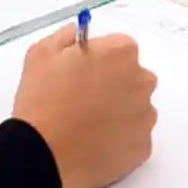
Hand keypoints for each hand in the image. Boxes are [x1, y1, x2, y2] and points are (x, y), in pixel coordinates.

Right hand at [13, 25, 158, 187]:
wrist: (42, 154)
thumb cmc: (41, 99)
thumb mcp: (41, 53)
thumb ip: (65, 36)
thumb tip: (78, 32)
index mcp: (121, 52)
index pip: (119, 48)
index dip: (98, 60)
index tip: (81, 73)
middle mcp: (142, 81)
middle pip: (132, 77)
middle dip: (113, 84)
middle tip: (83, 100)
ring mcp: (145, 116)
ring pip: (135, 108)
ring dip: (118, 112)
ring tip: (87, 125)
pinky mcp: (144, 147)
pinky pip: (134, 137)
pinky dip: (119, 139)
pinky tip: (95, 143)